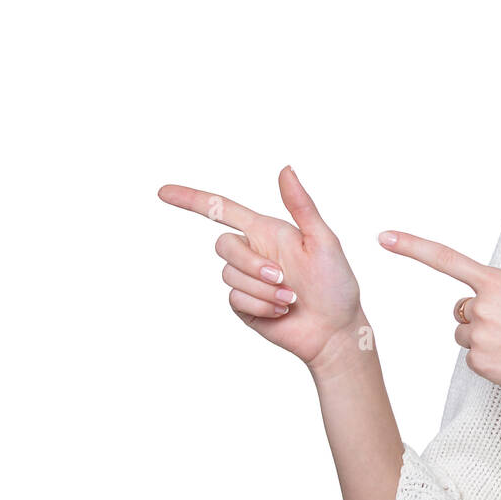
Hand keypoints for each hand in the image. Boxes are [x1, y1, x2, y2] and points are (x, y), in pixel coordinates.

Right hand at [157, 166, 362, 368]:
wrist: (335, 330)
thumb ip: (302, 206)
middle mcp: (254, 253)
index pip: (222, 210)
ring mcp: (246, 280)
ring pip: (229, 275)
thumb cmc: (336, 284)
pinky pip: (235, 299)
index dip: (191, 200)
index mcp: (268, 232)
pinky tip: (282, 310)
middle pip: (224, 246)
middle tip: (285, 279)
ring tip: (291, 298)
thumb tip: (286, 169)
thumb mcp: (324, 241)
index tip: (163, 192)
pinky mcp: (244, 305)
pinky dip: (261, 305)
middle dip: (252, 264)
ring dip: (263, 290)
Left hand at [379, 202, 500, 408]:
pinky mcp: (479, 364)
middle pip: (462, 305)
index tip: (384, 237)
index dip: (411, 246)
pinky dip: (489, 354)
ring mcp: (478, 338)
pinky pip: (472, 354)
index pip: (446, 259)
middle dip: (482, 310)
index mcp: (496, 283)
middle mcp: (482, 309)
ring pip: (465, 330)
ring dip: (484, 332)